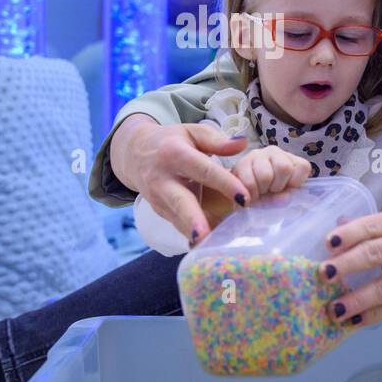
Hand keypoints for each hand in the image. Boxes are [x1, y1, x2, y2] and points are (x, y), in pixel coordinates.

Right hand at [115, 118, 249, 241]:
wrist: (135, 154)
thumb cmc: (172, 141)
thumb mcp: (193, 133)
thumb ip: (218, 140)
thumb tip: (243, 144)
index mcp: (175, 154)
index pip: (204, 170)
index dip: (225, 184)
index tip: (245, 198)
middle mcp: (163, 178)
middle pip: (180, 202)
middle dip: (194, 220)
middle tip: (208, 235)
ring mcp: (158, 198)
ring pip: (178, 219)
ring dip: (195, 233)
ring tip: (212, 247)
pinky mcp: (159, 211)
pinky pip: (178, 224)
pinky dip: (193, 234)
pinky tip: (210, 244)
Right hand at [231, 145, 310, 202]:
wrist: (239, 197)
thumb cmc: (265, 197)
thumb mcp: (279, 199)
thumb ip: (285, 198)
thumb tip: (286, 196)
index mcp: (290, 160)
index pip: (302, 166)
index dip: (295, 183)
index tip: (286, 189)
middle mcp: (274, 152)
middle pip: (284, 168)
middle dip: (276, 186)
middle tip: (270, 192)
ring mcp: (256, 155)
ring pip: (265, 175)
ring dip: (262, 190)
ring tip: (259, 193)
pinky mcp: (240, 163)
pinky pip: (249, 182)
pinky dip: (251, 194)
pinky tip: (249, 195)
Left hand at [318, 206, 381, 325]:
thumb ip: (380, 229)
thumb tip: (338, 231)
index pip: (372, 225)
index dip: (347, 235)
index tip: (326, 245)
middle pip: (375, 253)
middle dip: (345, 265)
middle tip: (322, 275)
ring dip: (355, 299)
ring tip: (333, 308)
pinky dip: (373, 315)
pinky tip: (356, 321)